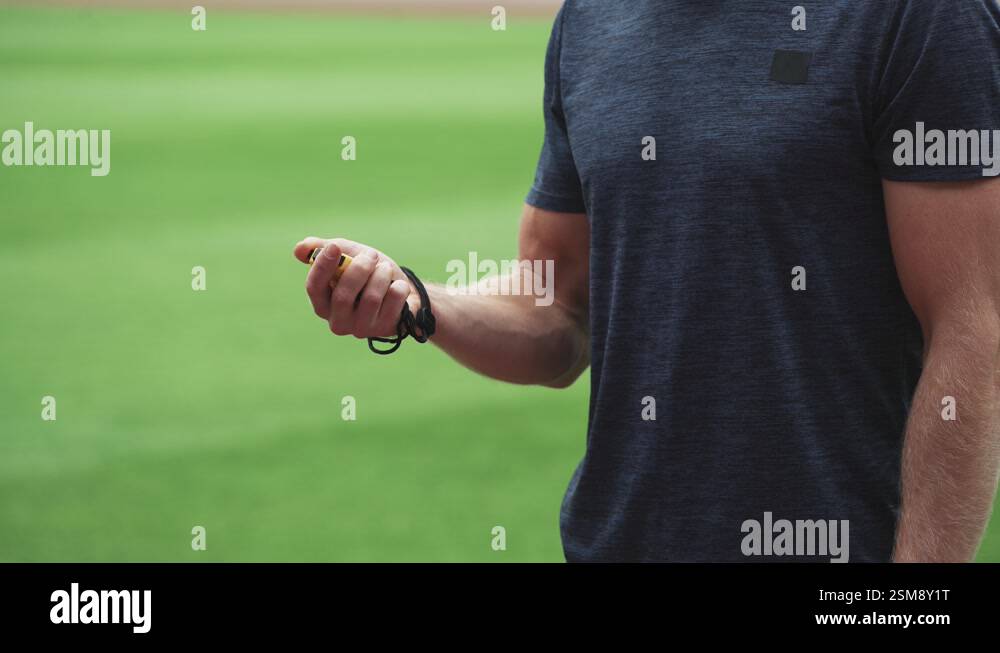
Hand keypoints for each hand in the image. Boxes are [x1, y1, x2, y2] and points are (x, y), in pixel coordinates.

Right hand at [293, 236, 415, 337]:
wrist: (401, 290)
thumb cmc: (368, 273)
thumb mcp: (347, 255)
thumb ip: (324, 248)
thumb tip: (299, 249)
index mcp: (322, 303)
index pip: (314, 288)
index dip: (322, 267)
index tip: (334, 247)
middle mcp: (337, 321)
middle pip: (343, 296)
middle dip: (360, 269)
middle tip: (371, 255)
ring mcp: (361, 328)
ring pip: (370, 298)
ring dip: (381, 275)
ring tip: (386, 269)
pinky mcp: (384, 330)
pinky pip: (392, 302)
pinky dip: (398, 287)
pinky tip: (397, 286)